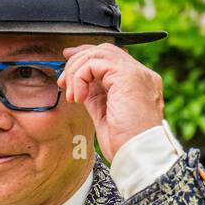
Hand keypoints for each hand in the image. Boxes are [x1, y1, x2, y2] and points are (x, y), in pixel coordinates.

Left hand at [58, 43, 164, 162]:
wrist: (137, 154)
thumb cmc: (124, 144)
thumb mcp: (104, 115)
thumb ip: (95, 96)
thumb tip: (79, 84)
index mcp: (139, 83)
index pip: (111, 59)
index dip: (87, 59)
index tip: (68, 69)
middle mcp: (141, 74)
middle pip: (104, 50)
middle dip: (78, 60)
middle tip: (63, 80)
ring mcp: (137, 73)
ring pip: (98, 53)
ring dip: (76, 71)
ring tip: (71, 94)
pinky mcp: (127, 76)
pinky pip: (95, 63)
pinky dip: (80, 77)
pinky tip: (78, 97)